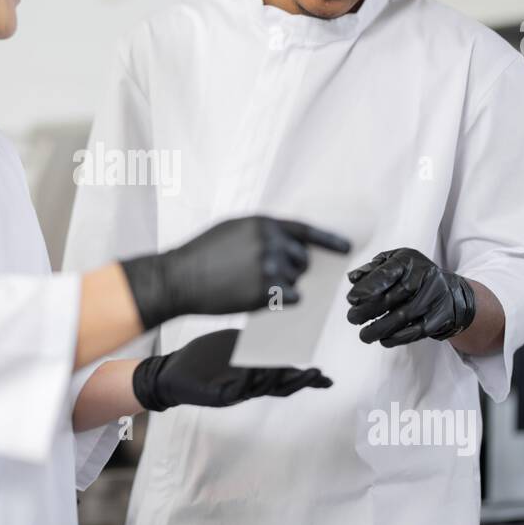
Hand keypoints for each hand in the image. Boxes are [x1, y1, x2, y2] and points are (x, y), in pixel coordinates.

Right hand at [120, 216, 350, 329]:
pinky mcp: (266, 291)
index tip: (346, 248)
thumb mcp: (231, 229)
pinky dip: (282, 301)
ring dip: (284, 286)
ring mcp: (269, 267)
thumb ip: (260, 233)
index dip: (328, 240)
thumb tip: (290, 245)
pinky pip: (292, 298)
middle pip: (303, 260)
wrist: (178, 278)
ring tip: (254, 287)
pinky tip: (260, 299)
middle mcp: (270, 242)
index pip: (305, 230)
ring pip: (296, 281)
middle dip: (294, 269)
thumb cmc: (200, 255)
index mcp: (263, 223)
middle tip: (272, 276)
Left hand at [132, 329, 331, 411]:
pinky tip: (255, 369)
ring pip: (262, 390)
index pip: (285, 377)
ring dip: (277, 379)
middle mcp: (249, 386)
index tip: (327, 379)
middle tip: (319, 376)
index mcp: (255, 375)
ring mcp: (235, 392)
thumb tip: (275, 331)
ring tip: (290, 369)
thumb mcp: (234, 344)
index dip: (306, 379)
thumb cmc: (203, 357)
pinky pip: (237, 390)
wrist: (172, 371)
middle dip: (301, 382)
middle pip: (281, 388)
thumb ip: (254, 341)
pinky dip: (248, 380)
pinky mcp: (218, 396)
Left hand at [345, 248, 474, 346]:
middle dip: (368, 310)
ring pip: (403, 316)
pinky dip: (397, 337)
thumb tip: (353, 278)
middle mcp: (424, 276)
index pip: (386, 273)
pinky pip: (416, 330)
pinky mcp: (440, 317)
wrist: (451, 293)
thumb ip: (373, 269)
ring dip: (380, 328)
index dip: (367, 287)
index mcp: (408, 261)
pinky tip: (383, 340)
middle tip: (352, 318)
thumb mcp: (395, 263)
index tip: (351, 299)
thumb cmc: (413, 276)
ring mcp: (434, 297)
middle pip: (393, 296)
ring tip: (364, 335)